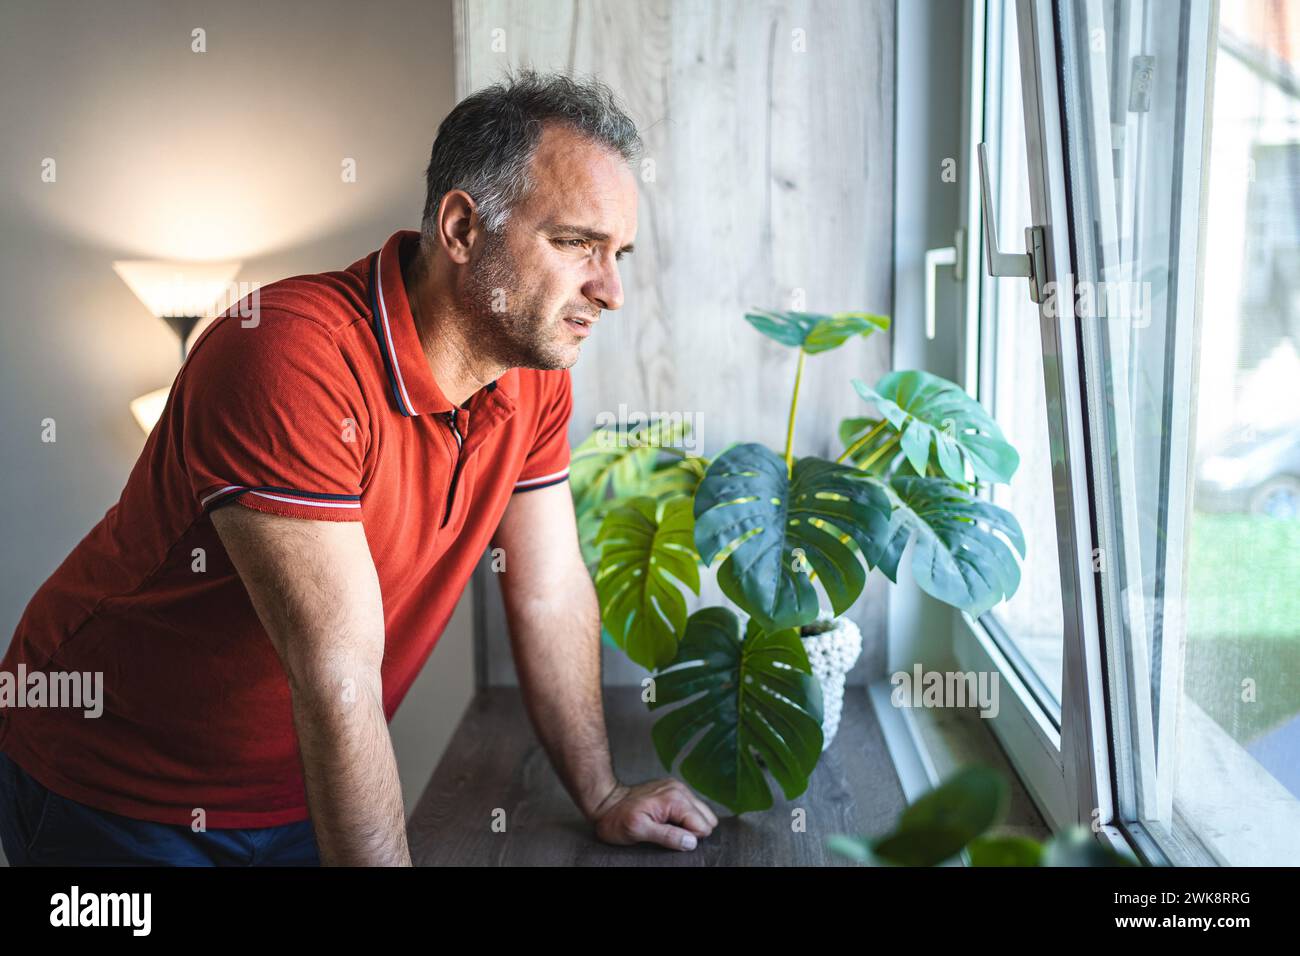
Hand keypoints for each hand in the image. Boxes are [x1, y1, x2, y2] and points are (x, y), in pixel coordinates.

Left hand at [589, 778, 718, 850]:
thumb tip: (691, 842)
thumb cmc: (618, 818)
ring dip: (688, 823)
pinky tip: (666, 819)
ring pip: (701, 812)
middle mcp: (680, 790)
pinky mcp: (673, 789)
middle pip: (707, 818)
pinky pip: (690, 807)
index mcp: (675, 799)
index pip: (703, 826)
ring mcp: (677, 788)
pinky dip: (682, 816)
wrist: (606, 801)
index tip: (670, 837)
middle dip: (692, 830)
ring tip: (667, 826)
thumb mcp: (639, 831)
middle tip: (669, 833)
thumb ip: (668, 836)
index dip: (690, 838)